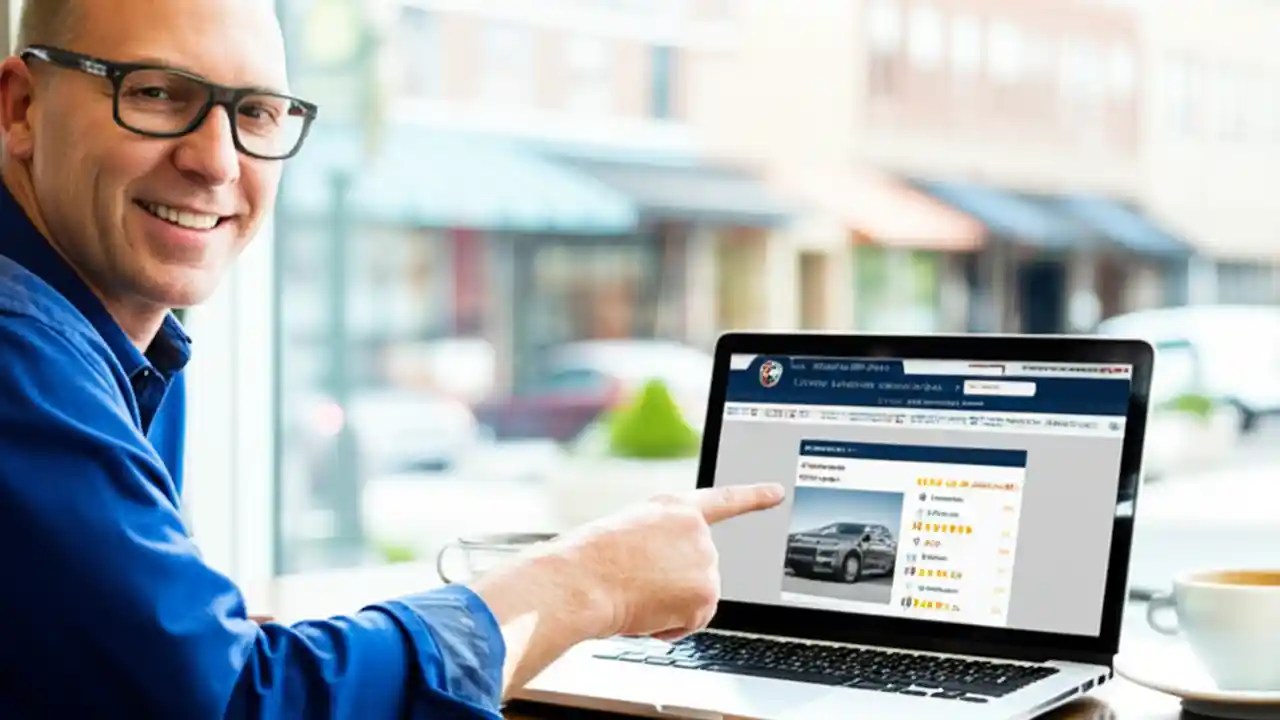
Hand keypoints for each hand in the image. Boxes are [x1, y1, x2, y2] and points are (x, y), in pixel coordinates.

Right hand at [554, 483, 784, 641]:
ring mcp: (706, 562)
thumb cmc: (591, 560)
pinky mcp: (706, 594)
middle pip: (700, 570)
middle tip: (637, 581)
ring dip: (669, 605)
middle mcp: (698, 531)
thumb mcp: (629, 535)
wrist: (584, 580)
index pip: (723, 501)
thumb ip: (660, 545)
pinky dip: (669, 626)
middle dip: (672, 584)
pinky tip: (646, 611)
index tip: (778, 492)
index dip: (753, 496)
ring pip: (696, 598)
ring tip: (637, 594)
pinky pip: (691, 621)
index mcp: (674, 508)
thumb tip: (669, 579)